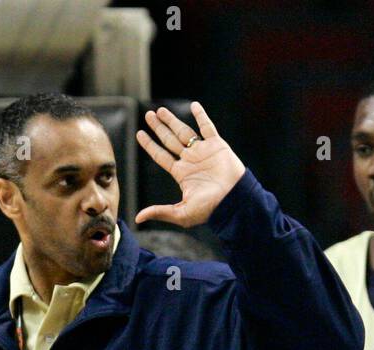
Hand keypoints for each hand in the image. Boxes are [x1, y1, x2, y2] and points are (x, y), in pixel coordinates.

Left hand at [134, 101, 245, 227]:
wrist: (235, 200)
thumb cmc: (211, 209)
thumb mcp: (182, 213)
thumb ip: (160, 212)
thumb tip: (138, 219)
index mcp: (182, 173)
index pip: (161, 156)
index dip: (150, 145)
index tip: (139, 133)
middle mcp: (191, 160)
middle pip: (170, 140)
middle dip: (159, 128)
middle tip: (148, 115)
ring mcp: (204, 152)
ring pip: (185, 132)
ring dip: (173, 121)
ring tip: (160, 111)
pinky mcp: (218, 146)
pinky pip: (208, 127)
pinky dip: (201, 116)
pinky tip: (194, 105)